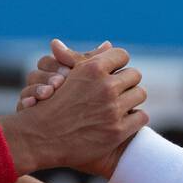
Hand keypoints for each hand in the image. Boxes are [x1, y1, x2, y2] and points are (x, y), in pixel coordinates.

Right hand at [16, 39, 135, 180]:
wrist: (40, 139)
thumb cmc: (52, 104)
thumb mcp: (67, 76)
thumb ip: (87, 58)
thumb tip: (107, 44)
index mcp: (92, 69)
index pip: (121, 55)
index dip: (117, 63)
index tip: (114, 72)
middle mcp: (105, 87)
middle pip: (134, 74)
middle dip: (126, 81)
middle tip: (118, 90)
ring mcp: (113, 110)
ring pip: (140, 94)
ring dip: (131, 99)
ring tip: (121, 105)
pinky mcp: (118, 131)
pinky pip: (141, 116)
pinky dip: (134, 118)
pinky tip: (124, 120)